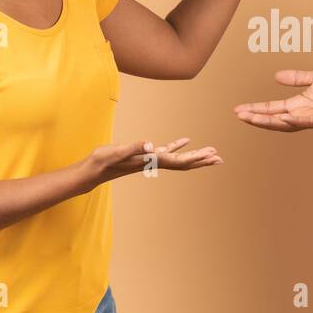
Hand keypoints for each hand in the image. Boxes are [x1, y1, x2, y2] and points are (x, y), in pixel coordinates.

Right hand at [78, 137, 222, 191]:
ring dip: (194, 155)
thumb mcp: (117, 152)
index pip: (179, 162)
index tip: (212, 156)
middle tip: (220, 158)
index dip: (196, 158)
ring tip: (210, 152)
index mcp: (151, 161)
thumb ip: (134, 147)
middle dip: (202, 161)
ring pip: (178, 158)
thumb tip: (152, 145)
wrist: (92, 171)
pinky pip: (166, 151)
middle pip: (184, 163)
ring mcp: (150, 160)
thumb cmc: (102, 161)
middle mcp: (154, 162)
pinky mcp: (145, 156)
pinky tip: (185, 140)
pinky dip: (177, 146)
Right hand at [233, 68, 312, 131]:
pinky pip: (308, 121)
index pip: (272, 108)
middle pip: (275, 118)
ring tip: (252, 119)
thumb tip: (276, 77)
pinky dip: (295, 120)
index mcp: (299, 104)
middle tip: (239, 116)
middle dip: (257, 117)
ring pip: (287, 123)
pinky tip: (283, 118)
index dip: (256, 109)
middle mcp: (303, 113)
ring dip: (270, 122)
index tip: (239, 110)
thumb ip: (297, 78)